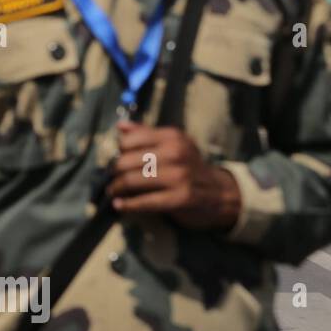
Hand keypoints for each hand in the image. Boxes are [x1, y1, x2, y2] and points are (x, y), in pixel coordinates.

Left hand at [106, 122, 241, 229]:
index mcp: (171, 136)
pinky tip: (119, 205)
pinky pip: (146, 202)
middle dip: (113, 172)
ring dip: (116, 188)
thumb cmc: (188, 167)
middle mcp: (175, 153)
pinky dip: (129, 204)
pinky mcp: (182, 198)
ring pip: (132, 180)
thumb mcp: (173, 144)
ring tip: (113, 191)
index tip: (116, 159)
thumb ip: (146, 134)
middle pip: (126, 161)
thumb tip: (121, 126)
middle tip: (110, 178)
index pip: (129, 140)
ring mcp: (179, 176)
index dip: (118, 151)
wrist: (219, 191)